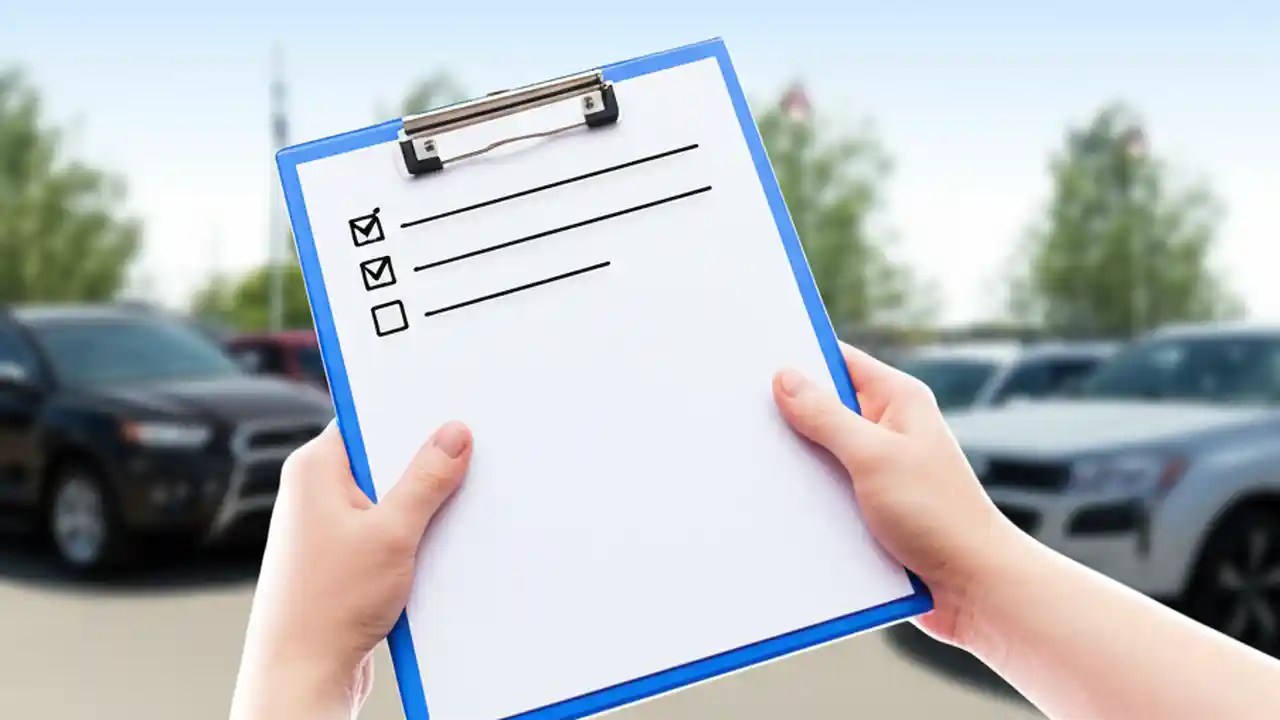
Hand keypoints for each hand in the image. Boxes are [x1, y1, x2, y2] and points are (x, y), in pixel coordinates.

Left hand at [231, 421, 471, 719]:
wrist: (302, 674)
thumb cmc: (327, 607)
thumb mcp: (391, 534)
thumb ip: (425, 480)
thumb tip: (453, 435)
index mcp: (314, 468)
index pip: (367, 418)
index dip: (410, 413)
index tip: (450, 412)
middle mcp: (315, 491)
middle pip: (383, 456)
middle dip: (423, 463)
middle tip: (464, 463)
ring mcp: (328, 524)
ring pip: (389, 496)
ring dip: (421, 505)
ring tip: (449, 514)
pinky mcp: (344, 555)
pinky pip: (387, 528)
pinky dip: (412, 533)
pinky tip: (436, 546)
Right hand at [772, 343, 1023, 647]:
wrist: (973, 588)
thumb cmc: (939, 515)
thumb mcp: (875, 457)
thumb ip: (827, 417)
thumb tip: (785, 377)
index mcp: (898, 401)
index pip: (838, 362)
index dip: (798, 359)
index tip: (752, 363)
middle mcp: (887, 429)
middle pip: (823, 408)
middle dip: (788, 416)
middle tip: (744, 419)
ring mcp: (877, 469)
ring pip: (820, 453)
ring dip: (796, 464)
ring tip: (757, 467)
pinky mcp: (868, 506)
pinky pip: (825, 490)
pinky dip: (806, 496)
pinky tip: (778, 505)